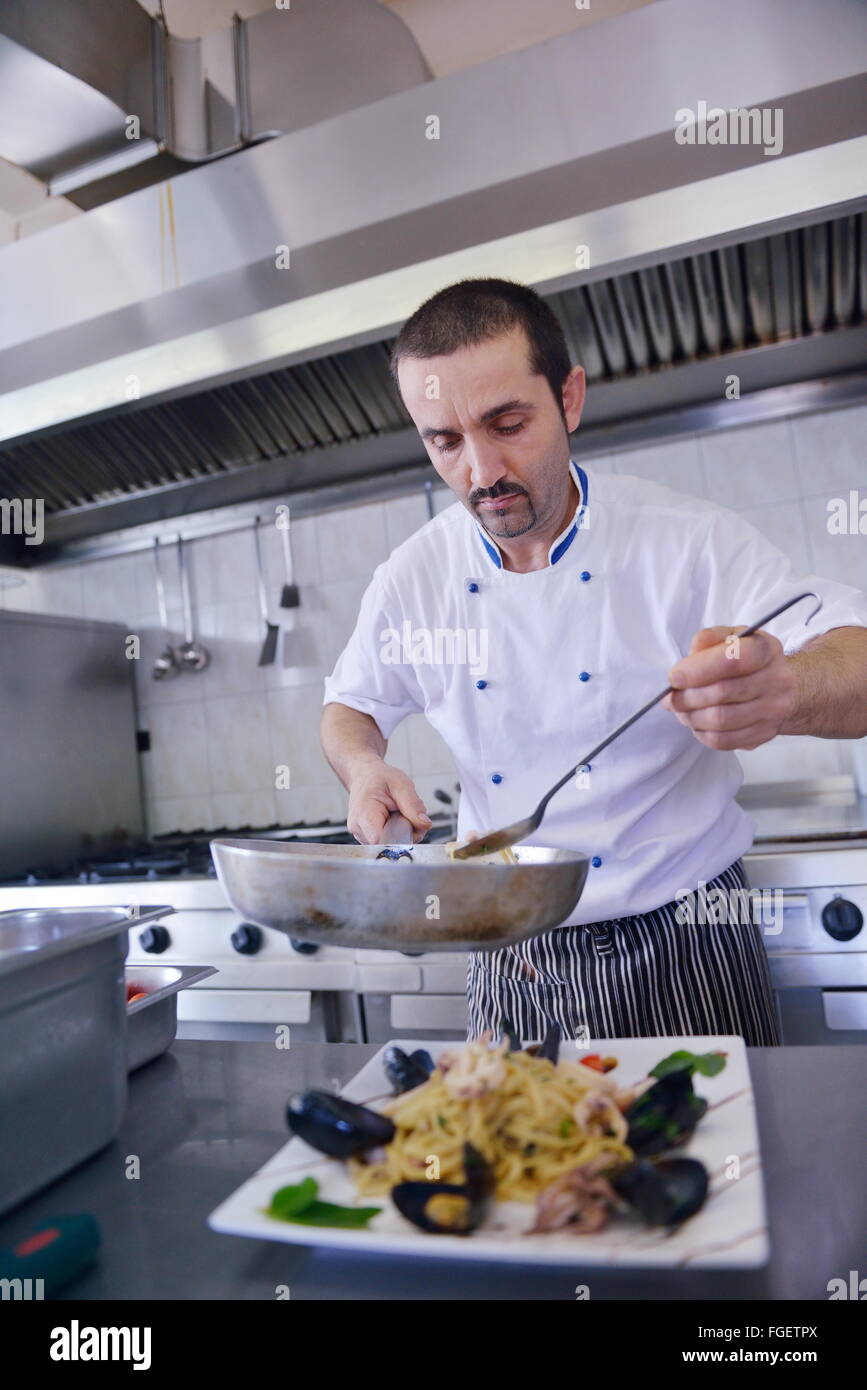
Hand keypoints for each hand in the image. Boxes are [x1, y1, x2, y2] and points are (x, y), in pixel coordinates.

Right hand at [346, 761, 432, 843]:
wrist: (365, 776)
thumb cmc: (380, 778)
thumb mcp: (401, 784)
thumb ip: (413, 805)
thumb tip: (425, 825)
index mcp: (365, 814)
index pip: (383, 841)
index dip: (402, 837)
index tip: (410, 823)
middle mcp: (359, 829)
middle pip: (389, 843)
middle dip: (405, 832)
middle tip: (404, 812)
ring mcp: (361, 835)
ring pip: (390, 844)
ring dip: (400, 832)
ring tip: (395, 813)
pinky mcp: (366, 838)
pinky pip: (387, 841)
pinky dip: (394, 832)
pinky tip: (391, 819)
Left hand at [662, 625, 795, 751]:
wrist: (784, 687)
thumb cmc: (748, 659)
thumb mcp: (731, 637)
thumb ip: (709, 638)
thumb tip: (693, 653)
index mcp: (765, 650)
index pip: (731, 661)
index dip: (697, 671)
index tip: (674, 677)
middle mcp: (775, 681)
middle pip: (721, 693)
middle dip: (686, 696)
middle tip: (670, 697)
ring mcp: (772, 710)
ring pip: (720, 720)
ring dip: (691, 716)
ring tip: (681, 709)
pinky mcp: (763, 734)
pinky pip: (724, 740)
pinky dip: (702, 733)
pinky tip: (697, 722)